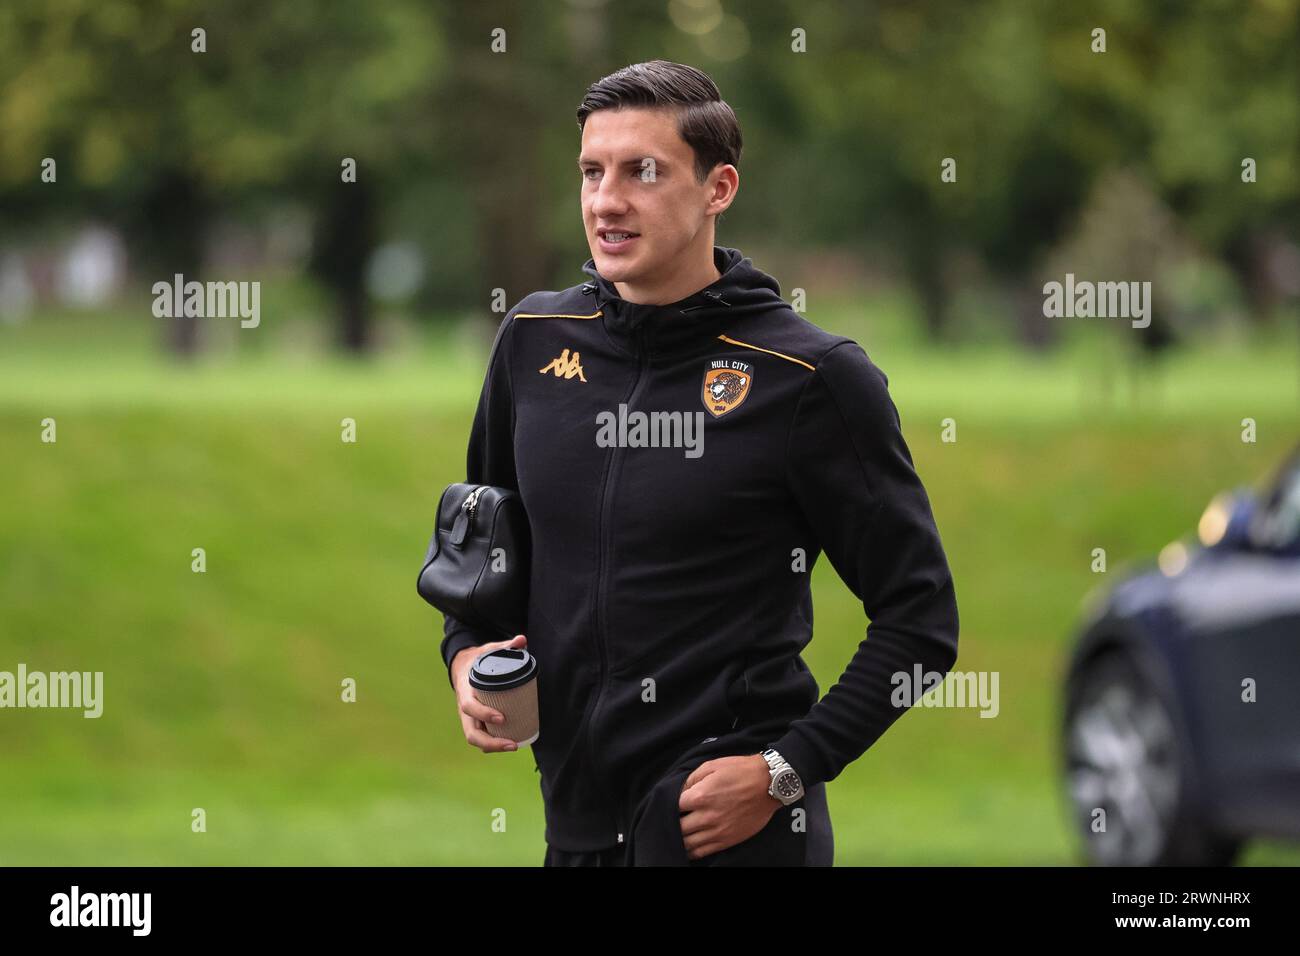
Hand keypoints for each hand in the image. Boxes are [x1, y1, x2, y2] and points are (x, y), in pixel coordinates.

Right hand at [452, 634, 527, 752]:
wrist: (462, 666)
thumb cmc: (478, 660)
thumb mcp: (488, 650)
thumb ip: (505, 646)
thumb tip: (522, 640)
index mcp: (466, 690)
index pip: (470, 707)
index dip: (484, 714)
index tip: (502, 718)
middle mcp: (465, 708)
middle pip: (471, 733)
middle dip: (491, 742)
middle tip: (513, 743)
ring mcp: (468, 718)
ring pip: (475, 739)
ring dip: (493, 747)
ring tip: (515, 746)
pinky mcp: (475, 722)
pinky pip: (482, 737)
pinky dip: (493, 744)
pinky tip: (510, 744)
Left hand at [678, 754, 781, 859]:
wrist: (769, 784)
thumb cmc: (741, 771)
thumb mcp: (712, 765)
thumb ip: (692, 778)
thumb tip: (679, 790)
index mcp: (700, 796)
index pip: (673, 806)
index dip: (670, 805)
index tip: (672, 803)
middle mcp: (706, 816)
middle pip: (678, 828)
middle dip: (673, 823)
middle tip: (674, 819)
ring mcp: (717, 831)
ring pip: (688, 843)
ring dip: (680, 840)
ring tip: (678, 835)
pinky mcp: (727, 840)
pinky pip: (702, 852)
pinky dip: (691, 852)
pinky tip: (687, 848)